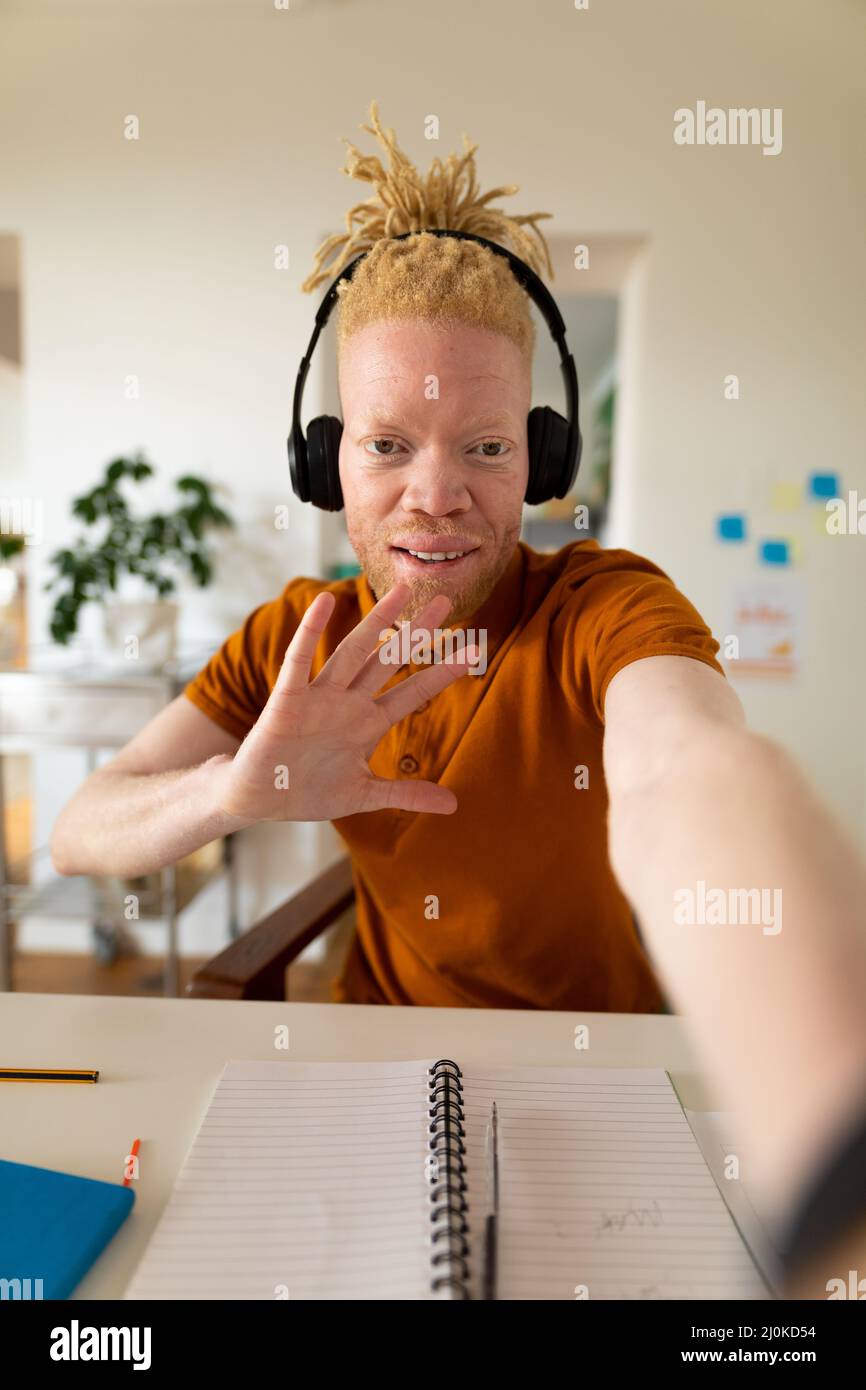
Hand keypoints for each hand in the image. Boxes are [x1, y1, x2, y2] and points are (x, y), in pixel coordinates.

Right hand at [214, 583, 476, 822]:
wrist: (258, 801)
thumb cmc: (307, 791)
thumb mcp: (365, 796)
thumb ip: (406, 794)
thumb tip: (453, 805)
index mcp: (368, 723)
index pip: (413, 691)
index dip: (442, 672)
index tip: (475, 650)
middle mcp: (348, 703)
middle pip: (388, 660)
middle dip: (415, 633)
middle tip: (445, 601)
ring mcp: (318, 698)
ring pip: (352, 653)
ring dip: (375, 623)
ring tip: (399, 593)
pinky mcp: (287, 701)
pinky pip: (298, 662)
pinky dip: (309, 633)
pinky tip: (322, 604)